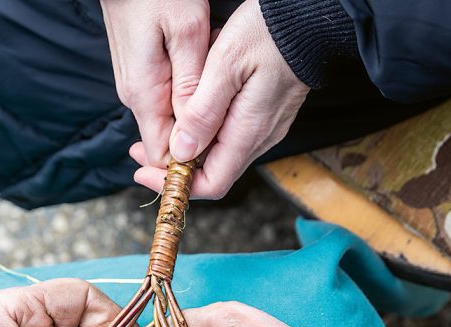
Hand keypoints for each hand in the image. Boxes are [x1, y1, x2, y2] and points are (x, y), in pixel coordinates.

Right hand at [102, 0, 209, 166]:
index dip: (191, 163)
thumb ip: (190, 87)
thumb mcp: (186, 32)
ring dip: (196, 111)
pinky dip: (189, 94)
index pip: (164, 155)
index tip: (220, 152)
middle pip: (168, 140)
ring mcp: (135, 86)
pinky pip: (166, 100)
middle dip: (200, 135)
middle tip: (228, 108)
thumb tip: (191, 139)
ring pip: (169, 120)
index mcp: (144, 94)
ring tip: (216, 82)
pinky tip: (203, 72)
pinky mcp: (140, 75)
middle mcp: (134, 97)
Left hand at [131, 0, 309, 198]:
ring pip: (218, 152)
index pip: (211, 183)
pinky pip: (230, 132)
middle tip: (141, 150)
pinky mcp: (265, 113)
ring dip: (187, 145)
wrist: (309, 17)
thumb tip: (180, 152)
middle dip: (173, 166)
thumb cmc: (269, 34)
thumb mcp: (226, 65)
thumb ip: (203, 112)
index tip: (144, 172)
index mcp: (248, 132)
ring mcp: (264, 127)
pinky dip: (203, 127)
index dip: (174, 185)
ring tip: (161, 126)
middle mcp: (259, 137)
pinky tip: (189, 105)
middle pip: (211, 171)